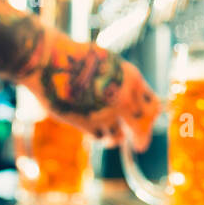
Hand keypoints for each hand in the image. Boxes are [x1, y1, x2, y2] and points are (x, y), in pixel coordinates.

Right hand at [0, 0, 159, 149]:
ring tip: (110, 136)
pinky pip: (99, 136)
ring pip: (117, 136)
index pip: (153, 107)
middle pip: (141, 127)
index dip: (151, 118)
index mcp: (132, 79)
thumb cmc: (78, 59)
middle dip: (141, 139)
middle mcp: (123, 98)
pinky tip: (91, 126)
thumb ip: (125, 84)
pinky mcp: (87, 123)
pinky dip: (98, 134)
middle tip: (139, 145)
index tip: (149, 123)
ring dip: (115, 138)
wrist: (50, 61)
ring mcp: (106, 112)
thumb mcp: (110, 64)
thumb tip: (137, 105)